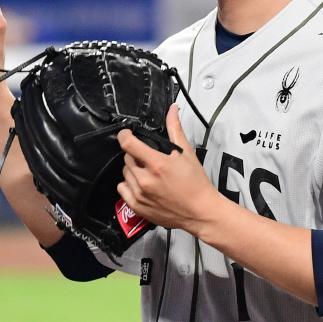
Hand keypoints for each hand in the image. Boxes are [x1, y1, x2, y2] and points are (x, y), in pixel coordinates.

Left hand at [117, 105, 219, 234]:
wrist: (200, 212)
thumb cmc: (196, 183)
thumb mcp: (187, 153)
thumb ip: (175, 129)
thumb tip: (172, 109)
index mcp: (157, 164)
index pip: (128, 144)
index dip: (125, 135)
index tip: (127, 134)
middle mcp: (145, 180)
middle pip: (127, 158)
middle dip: (135, 154)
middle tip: (149, 158)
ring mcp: (139, 194)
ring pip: (124, 173)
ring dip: (133, 169)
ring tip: (148, 172)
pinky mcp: (137, 207)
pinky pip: (122, 188)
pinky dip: (128, 184)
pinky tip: (141, 184)